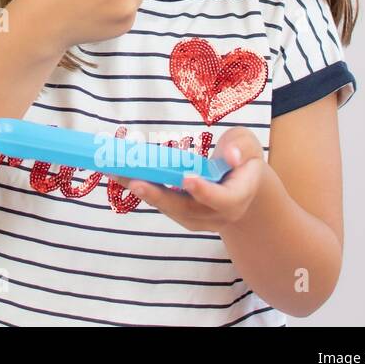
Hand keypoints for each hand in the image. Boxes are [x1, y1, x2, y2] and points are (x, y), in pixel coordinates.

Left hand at [118, 127, 266, 231]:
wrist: (241, 185)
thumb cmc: (242, 159)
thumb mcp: (248, 144)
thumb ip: (241, 147)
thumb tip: (229, 155)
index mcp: (238, 196)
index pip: (223, 199)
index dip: (206, 191)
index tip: (187, 179)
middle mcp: (217, 214)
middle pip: (187, 210)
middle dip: (159, 196)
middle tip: (135, 181)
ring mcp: (198, 219)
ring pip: (169, 209)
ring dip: (141, 191)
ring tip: (116, 173)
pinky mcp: (181, 215)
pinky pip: (161, 204)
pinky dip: (141, 189)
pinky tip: (119, 174)